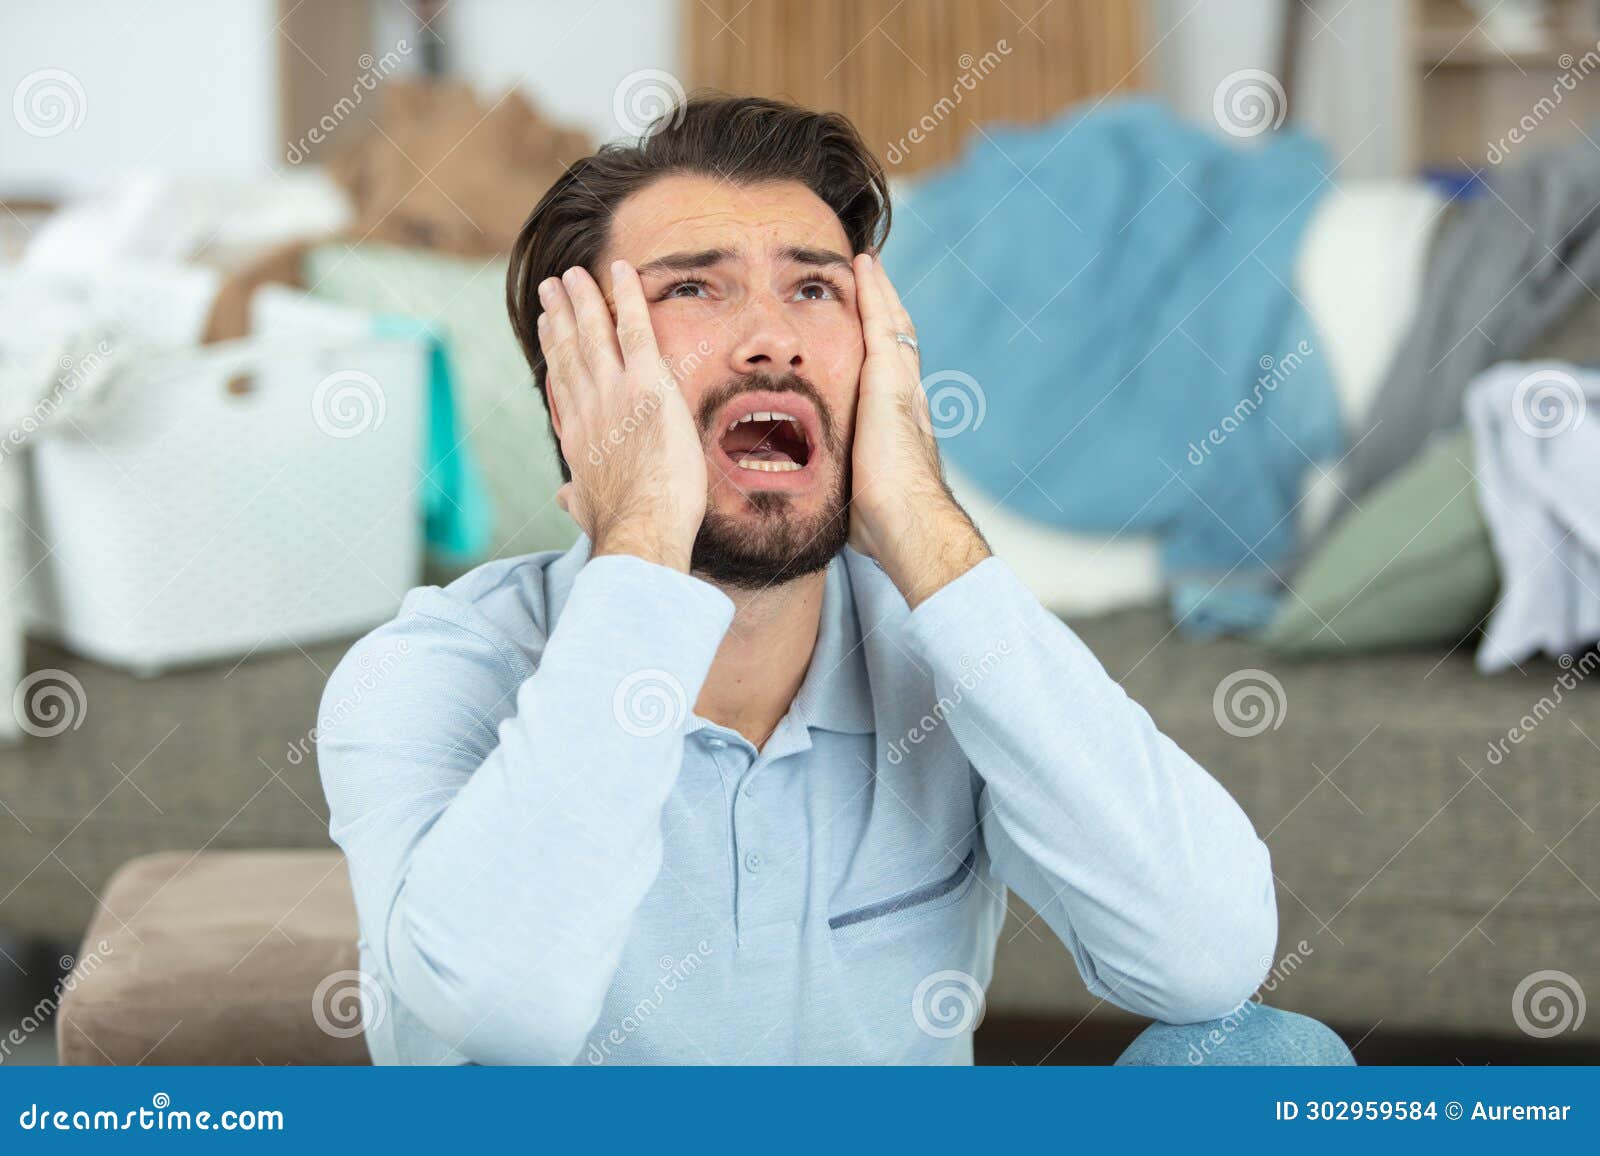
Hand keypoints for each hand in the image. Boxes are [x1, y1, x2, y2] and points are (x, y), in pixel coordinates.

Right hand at [537, 260, 705, 572]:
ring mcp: (613, 391)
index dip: (552, 350)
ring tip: (573, 274)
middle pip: (569, 349)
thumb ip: (576, 495)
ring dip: (582, 299)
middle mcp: (587, 406)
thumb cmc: (621, 525)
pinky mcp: (645, 384)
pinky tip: (621, 269)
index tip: (546, 327)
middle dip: (559, 314)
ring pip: (593, 332)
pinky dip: (626, 296)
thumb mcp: (587, 508)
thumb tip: (564, 498)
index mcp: (577, 435)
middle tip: (551, 287)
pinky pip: (634, 328)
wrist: (640, 529)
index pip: (562, 382)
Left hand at [848, 253, 988, 607]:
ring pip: (892, 326)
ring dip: (880, 293)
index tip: (870, 332)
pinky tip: (862, 266)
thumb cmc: (884, 527)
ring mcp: (902, 387)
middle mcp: (908, 399)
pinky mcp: (889, 380)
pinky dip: (873, 292)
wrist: (907, 524)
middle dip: (884, 313)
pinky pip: (879, 322)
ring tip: (867, 264)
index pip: (889, 379)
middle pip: (896, 344)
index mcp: (899, 427)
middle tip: (871, 281)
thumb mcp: (861, 499)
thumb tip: (832, 512)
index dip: (881, 352)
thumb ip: (851, 490)